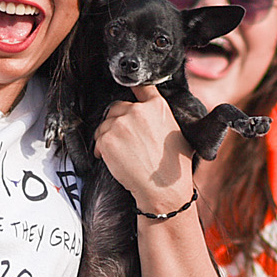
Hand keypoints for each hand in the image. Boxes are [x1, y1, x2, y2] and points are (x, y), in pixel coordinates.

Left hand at [93, 85, 192, 214]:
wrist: (163, 188)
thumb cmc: (174, 166)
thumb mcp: (178, 133)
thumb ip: (163, 117)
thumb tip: (155, 114)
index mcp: (157, 106)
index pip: (142, 87)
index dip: (134, 91)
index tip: (129, 95)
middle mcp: (137, 111)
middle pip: (117, 106)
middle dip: (118, 120)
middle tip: (125, 139)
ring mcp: (120, 124)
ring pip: (105, 123)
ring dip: (108, 135)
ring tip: (121, 152)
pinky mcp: (106, 139)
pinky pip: (98, 139)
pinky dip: (101, 150)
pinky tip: (113, 159)